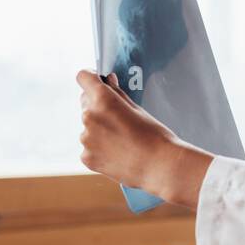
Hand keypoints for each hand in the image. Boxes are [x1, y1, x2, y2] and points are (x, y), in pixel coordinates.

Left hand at [76, 69, 213, 209]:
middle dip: (98, 106)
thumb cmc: (155, 136)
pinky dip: (99, 148)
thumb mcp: (138, 109)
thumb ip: (117, 94)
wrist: (161, 167)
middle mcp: (89, 117)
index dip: (91, 79)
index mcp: (103, 100)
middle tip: (119, 118)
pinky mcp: (87, 157)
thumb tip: (107, 82)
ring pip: (88, 127)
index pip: (83, 77)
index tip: (97, 83)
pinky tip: (118, 153)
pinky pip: (89, 147)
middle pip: (85, 102)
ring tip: (122, 141)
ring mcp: (86, 139)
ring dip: (99, 129)